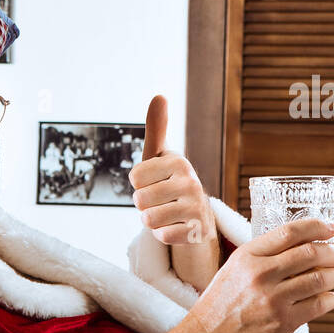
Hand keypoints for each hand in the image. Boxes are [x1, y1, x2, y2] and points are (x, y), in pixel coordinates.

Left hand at [130, 96, 218, 289]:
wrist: (195, 217)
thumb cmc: (168, 183)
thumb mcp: (159, 157)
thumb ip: (156, 129)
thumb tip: (159, 95)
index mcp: (178, 162)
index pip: (135, 177)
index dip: (139, 184)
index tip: (154, 182)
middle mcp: (191, 182)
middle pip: (139, 200)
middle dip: (144, 205)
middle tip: (159, 201)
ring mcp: (196, 208)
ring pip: (149, 219)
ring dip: (151, 221)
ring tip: (166, 213)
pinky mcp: (198, 232)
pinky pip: (163, 236)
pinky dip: (164, 235)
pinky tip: (176, 227)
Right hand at [185, 218, 333, 332]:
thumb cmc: (221, 305)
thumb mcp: (233, 271)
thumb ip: (261, 258)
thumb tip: (300, 247)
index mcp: (247, 256)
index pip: (289, 232)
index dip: (316, 227)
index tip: (331, 228)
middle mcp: (260, 274)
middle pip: (310, 253)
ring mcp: (273, 298)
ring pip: (320, 278)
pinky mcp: (283, 322)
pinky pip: (318, 304)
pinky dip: (330, 299)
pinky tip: (328, 298)